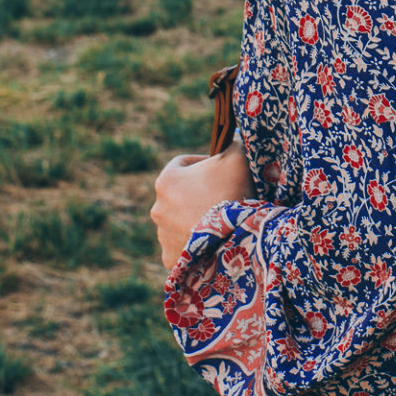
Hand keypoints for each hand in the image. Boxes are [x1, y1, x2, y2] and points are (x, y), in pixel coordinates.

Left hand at [152, 143, 255, 270]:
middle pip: (181, 194)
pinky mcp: (170, 259)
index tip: (221, 169)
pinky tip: (213, 242)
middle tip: (224, 197)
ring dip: (195, 219)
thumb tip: (237, 137)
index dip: (204, 163)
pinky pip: (182, 247)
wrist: (234, 240)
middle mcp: (157, 208)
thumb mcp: (238, 157)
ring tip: (220, 223)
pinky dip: (195, 245)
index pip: (183, 163)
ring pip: (179, 222)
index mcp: (166, 180)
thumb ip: (235, 142)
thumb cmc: (232, 194)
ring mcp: (162, 236)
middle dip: (199, 194)